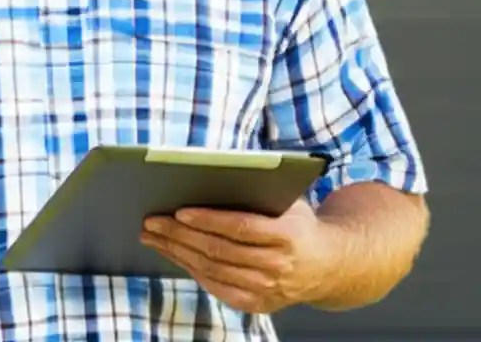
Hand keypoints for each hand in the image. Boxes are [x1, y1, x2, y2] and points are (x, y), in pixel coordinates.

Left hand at [140, 198, 336, 314]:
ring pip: (212, 270)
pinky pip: (216, 286)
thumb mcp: (289, 203)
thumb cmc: (299, 224)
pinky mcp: (257, 304)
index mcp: (288, 237)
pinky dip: (191, 269)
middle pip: (218, 250)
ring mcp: (268, 290)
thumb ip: (257, 193)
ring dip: (177, 252)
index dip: (207, 220)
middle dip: (179, 235)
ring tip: (153, 236)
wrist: (328, 265)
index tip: (179, 210)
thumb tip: (207, 177)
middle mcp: (278, 267)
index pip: (240, 228)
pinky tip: (173, 254)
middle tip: (151, 221)